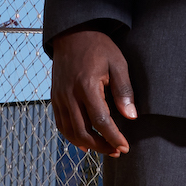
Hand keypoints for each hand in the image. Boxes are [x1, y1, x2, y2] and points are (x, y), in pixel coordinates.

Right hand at [51, 29, 137, 155]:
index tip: (124, 147)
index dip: (113, 137)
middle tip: (116, 151)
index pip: (101, 121)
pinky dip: (71, 136)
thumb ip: (124, 90)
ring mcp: (59, 97)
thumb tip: (131, 116)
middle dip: (101, 146)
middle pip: (82, 132)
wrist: (72, 34)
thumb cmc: (98, 47)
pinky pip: (60, 123)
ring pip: (69, 131)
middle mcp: (69, 95)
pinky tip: (84, 143)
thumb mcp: (117, 63)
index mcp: (86, 86)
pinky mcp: (54, 97)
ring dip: (86, 144)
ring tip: (103, 148)